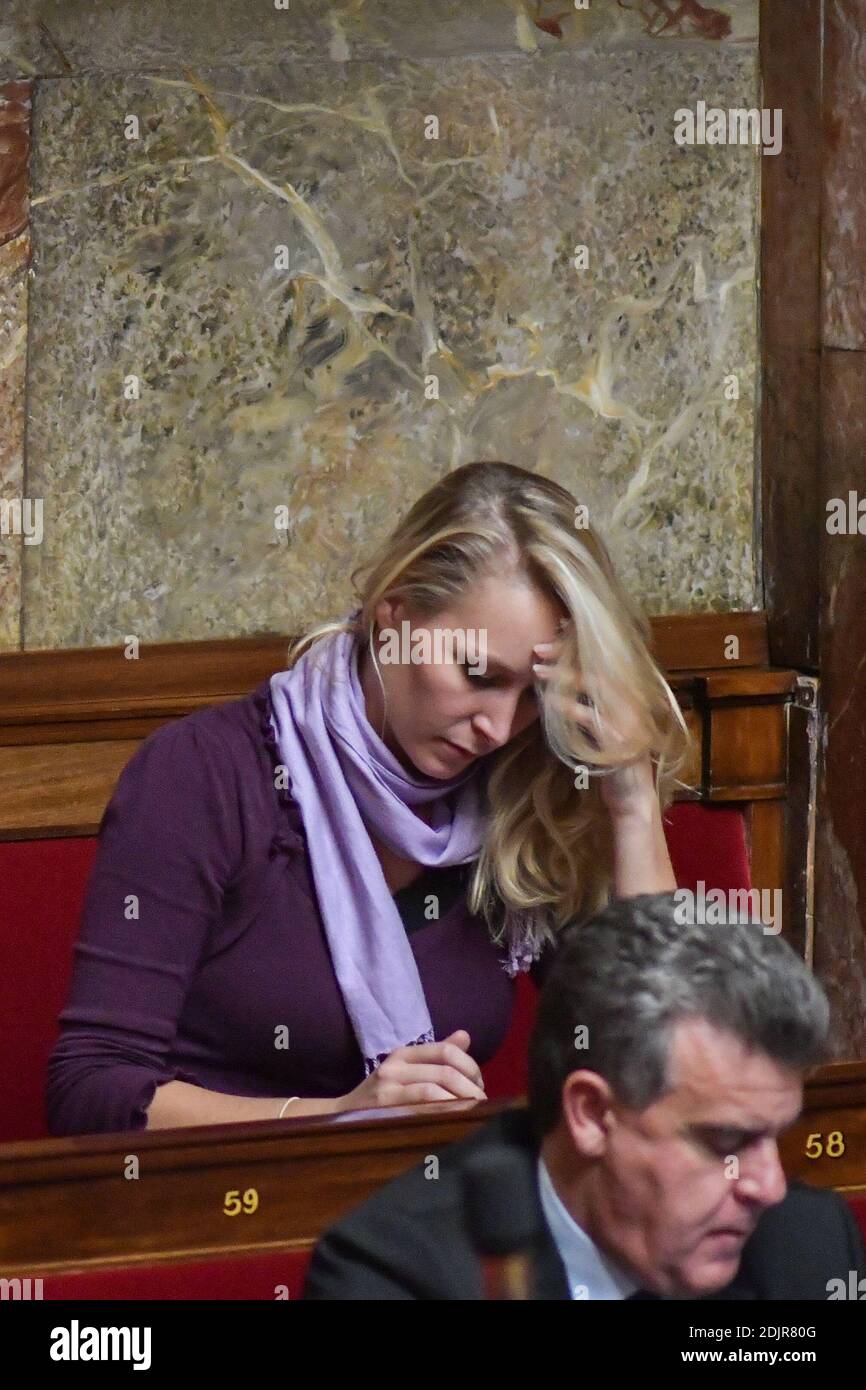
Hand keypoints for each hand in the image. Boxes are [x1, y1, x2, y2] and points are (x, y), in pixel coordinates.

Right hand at [335, 1029, 487, 1111]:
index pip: (445, 1050)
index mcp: (404, 1053)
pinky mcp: (384, 1107)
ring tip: (474, 1112)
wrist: (340, 1117)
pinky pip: (421, 1106)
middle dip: (471, 1087)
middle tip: (483, 1103)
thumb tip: (465, 1036)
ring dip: (461, 1101)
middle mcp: (396, 1065)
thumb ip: (436, 1055)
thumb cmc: (380, 1096)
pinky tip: (454, 1119)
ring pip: (435, 1088)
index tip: (480, 1084)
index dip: (470, 1066)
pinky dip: (443, 1111)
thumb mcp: (406, 1070)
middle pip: (445, 1069)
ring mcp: (388, 1086)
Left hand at [532, 632, 656, 820]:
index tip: (559, 628)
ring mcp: (628, 719)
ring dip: (562, 676)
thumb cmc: (612, 763)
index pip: (605, 659)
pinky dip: (567, 707)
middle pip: (598, 665)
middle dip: (567, 653)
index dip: (581, 643)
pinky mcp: (618, 739)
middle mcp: (633, 702)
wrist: (632, 799)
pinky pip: (589, 716)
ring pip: (593, 686)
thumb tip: (560, 685)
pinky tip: (548, 702)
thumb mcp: (601, 728)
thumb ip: (590, 706)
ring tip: (537, 669)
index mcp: (629, 695)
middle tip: (539, 647)